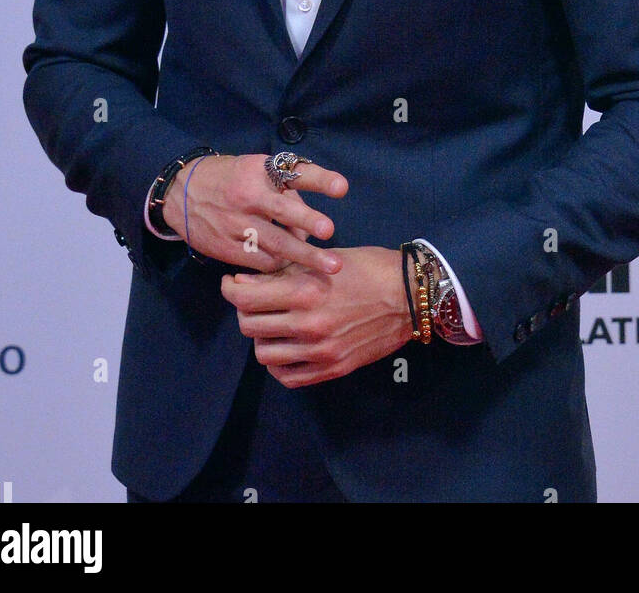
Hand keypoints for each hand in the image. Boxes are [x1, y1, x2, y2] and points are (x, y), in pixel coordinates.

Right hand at [161, 153, 347, 272]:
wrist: (180, 192)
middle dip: (309, 222)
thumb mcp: (255, 170)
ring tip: (329, 266)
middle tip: (331, 233)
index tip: (342, 188)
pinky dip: (279, 265)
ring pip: (275, 244)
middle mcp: (248, 195)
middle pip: (283, 211)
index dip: (319, 180)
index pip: (294, 172)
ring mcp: (236, 223)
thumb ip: (284, 192)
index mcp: (259, 172)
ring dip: (304, 256)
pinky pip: (260, 261)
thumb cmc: (231, 179)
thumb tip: (308, 227)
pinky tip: (293, 267)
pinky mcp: (226, 247)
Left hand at [221, 246, 414, 386]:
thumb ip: (285, 273)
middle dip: (244, 311)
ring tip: (271, 325)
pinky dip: (279, 364)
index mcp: (304, 292)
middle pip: (249, 326)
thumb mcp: (324, 262)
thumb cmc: (367, 268)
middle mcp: (308, 324)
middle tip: (252, 301)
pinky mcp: (332, 368)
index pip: (245, 297)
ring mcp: (319, 351)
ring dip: (261, 338)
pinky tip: (285, 348)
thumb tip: (247, 281)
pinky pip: (288, 376)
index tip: (231, 284)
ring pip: (263, 354)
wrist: (408, 296)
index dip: (230, 289)